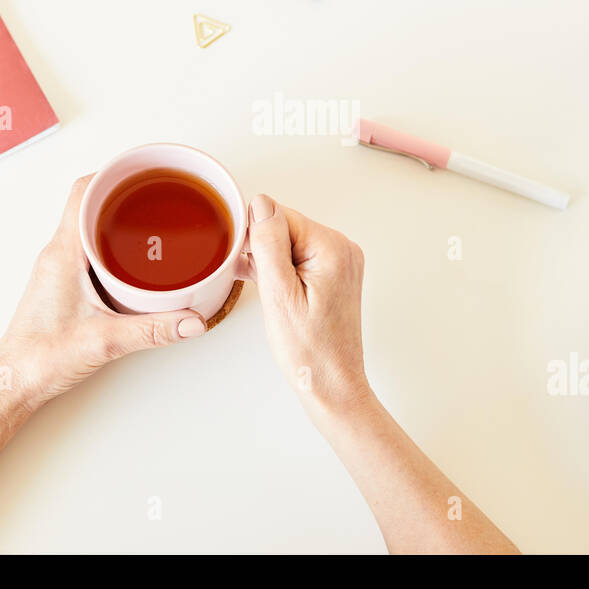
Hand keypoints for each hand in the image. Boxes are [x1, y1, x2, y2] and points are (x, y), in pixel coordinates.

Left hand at [0, 175, 207, 410]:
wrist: (13, 385)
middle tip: (157, 194)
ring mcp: (58, 269)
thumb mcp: (106, 341)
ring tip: (152, 224)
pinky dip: (112, 245)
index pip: (82, 192)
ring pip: (88, 227)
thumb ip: (154, 330)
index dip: (112, 174)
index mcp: (62, 254)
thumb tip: (192, 320)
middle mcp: (57, 255)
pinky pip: (88, 250)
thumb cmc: (40, 359)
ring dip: (118, 220)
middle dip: (124, 194)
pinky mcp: (62, 286)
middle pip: (88, 204)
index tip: (143, 170)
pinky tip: (135, 263)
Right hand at [246, 194, 370, 413]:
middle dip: (262, 248)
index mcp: (333, 248)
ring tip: (267, 294)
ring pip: (288, 242)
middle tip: (258, 285)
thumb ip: (269, 244)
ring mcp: (339, 261)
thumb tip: (260, 203)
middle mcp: (342, 248)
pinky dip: (279, 269)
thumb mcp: (279, 295)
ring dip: (268, 260)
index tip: (246, 264)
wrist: (332, 384)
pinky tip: (268, 287)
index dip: (256, 237)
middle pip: (285, 226)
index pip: (280, 215)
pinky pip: (297, 257)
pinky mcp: (332, 275)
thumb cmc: (309, 351)